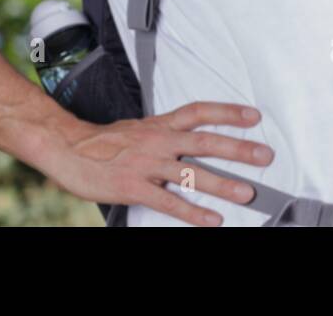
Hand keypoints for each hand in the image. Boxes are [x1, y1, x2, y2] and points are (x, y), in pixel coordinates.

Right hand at [47, 101, 272, 225]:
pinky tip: (211, 220)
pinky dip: (192, 212)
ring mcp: (147, 164)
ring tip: (247, 193)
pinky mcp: (134, 187)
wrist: (67, 148)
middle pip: (205, 142)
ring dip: (222, 184)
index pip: (200, 112)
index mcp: (160, 124)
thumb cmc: (104, 141)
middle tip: (265, 155)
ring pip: (192, 173)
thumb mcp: (139, 128)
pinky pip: (169, 202)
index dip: (228, 112)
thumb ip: (165, 133)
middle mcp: (158, 141)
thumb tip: (190, 137)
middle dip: (238, 149)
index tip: (254, 116)